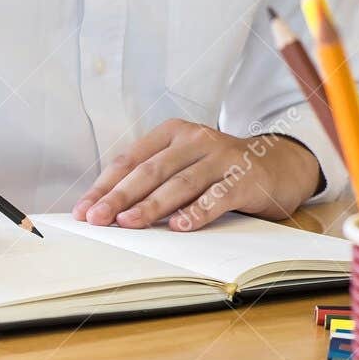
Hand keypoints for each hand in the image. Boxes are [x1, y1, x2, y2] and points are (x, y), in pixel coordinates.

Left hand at [72, 121, 321, 231]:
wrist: (275, 166)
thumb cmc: (215, 170)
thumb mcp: (181, 164)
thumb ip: (149, 180)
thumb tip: (103, 208)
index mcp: (172, 133)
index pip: (130, 160)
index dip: (104, 186)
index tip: (83, 211)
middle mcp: (195, 139)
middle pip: (150, 171)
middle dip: (120, 197)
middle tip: (98, 219)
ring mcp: (222, 156)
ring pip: (180, 183)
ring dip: (152, 206)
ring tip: (128, 223)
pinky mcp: (245, 178)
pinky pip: (217, 197)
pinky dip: (198, 212)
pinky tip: (180, 227)